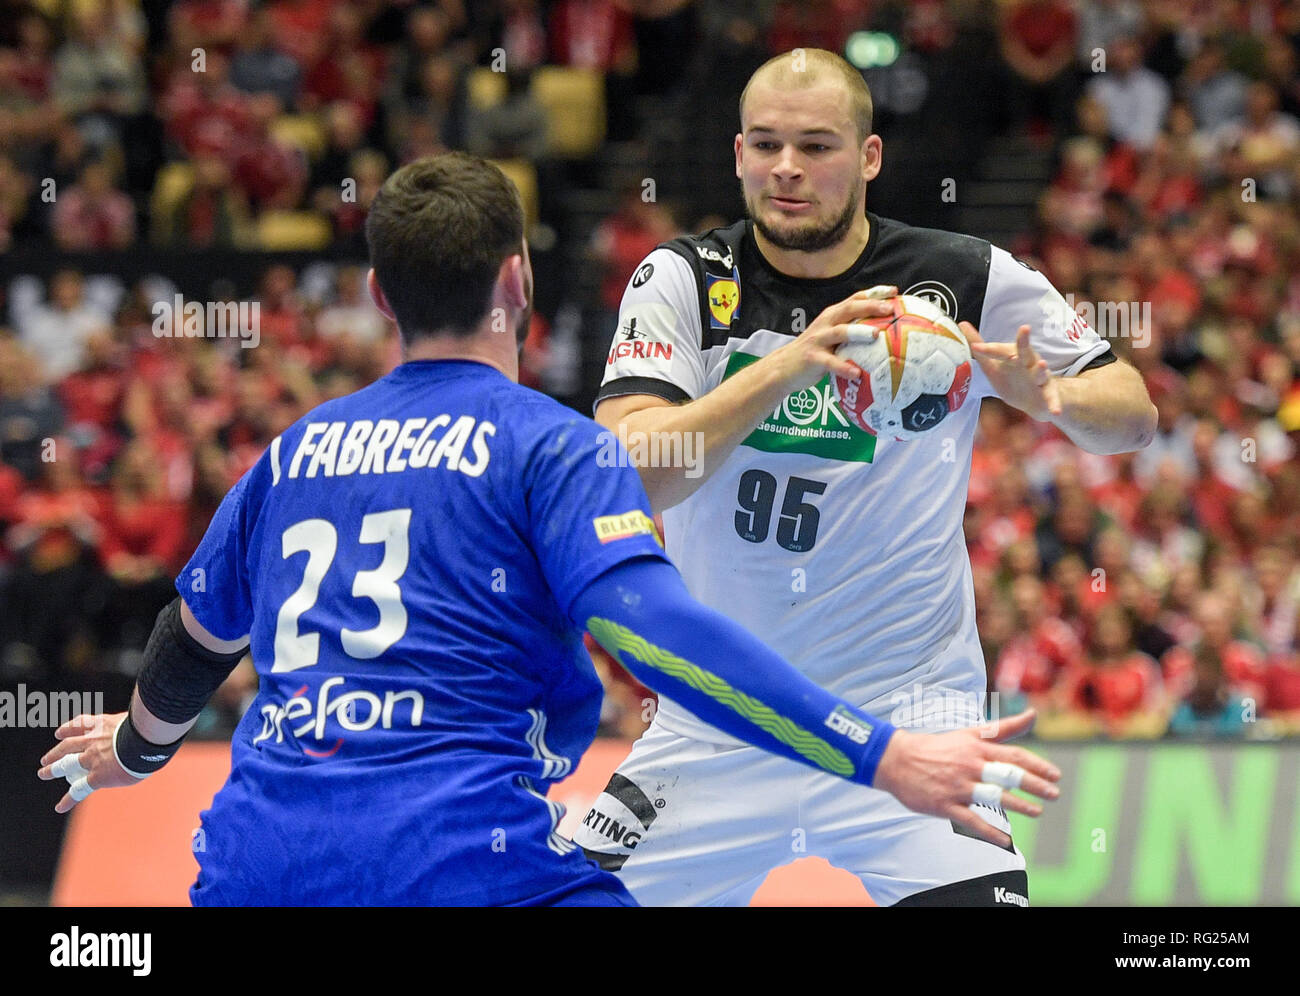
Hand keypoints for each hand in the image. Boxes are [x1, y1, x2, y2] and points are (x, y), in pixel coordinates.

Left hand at [37, 713, 139, 813]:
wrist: (147, 740)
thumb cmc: (152, 729)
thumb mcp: (141, 721)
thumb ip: (135, 728)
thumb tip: (149, 731)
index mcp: (104, 724)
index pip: (81, 724)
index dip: (68, 728)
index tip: (59, 732)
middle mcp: (93, 740)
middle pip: (68, 745)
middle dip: (56, 752)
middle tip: (46, 759)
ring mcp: (92, 758)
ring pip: (66, 763)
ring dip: (53, 769)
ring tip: (43, 773)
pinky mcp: (97, 776)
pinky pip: (79, 789)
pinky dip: (68, 799)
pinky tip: (60, 807)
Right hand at [771, 286, 898, 392]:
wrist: (783, 367)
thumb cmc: (815, 352)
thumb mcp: (832, 337)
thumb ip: (852, 333)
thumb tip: (886, 335)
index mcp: (833, 316)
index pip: (855, 299)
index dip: (874, 293)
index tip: (895, 291)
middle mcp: (826, 323)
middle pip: (849, 309)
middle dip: (870, 306)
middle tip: (890, 308)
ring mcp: (818, 340)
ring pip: (840, 332)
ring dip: (858, 332)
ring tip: (876, 335)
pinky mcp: (812, 358)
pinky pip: (830, 362)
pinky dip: (844, 367)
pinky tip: (857, 373)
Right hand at [872, 710, 1060, 848]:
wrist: (896, 759)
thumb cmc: (938, 747)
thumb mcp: (969, 733)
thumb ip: (1003, 728)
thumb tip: (1032, 715)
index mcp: (975, 749)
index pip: (1012, 756)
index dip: (1036, 765)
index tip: (1055, 775)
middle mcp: (969, 767)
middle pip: (1007, 776)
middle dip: (1034, 785)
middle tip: (1054, 793)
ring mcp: (957, 787)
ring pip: (993, 798)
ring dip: (1018, 806)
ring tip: (1037, 811)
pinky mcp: (944, 805)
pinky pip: (971, 821)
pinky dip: (990, 832)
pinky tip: (1006, 841)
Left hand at [961, 322, 1062, 420]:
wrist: (1033, 400)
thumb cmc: (1011, 378)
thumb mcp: (993, 365)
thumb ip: (980, 348)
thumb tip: (962, 324)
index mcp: (1013, 355)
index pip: (999, 350)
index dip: (988, 349)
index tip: (976, 346)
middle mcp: (1028, 362)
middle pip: (1024, 351)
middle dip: (1023, 342)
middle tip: (1024, 328)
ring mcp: (1039, 377)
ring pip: (1040, 372)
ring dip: (1041, 369)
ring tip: (1041, 364)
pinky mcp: (1048, 392)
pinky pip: (1052, 397)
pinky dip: (1054, 403)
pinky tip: (1056, 412)